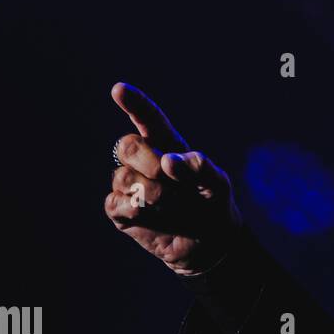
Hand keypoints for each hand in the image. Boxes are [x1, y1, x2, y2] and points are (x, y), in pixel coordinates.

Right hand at [104, 82, 242, 275]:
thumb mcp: (218, 185)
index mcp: (168, 146)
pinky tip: (147, 214)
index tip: (120, 90)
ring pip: (124, 176)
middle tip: (169, 175)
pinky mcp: (121, 210)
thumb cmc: (213, 204)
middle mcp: (145, 161)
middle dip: (149, 160)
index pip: (149, 120)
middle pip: (128, 145)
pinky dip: (133, 209)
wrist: (209, 243)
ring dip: (152, 193)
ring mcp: (130, 184)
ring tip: (172, 206)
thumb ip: (202, 168)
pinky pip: (115, 203)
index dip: (135, 104)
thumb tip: (170, 159)